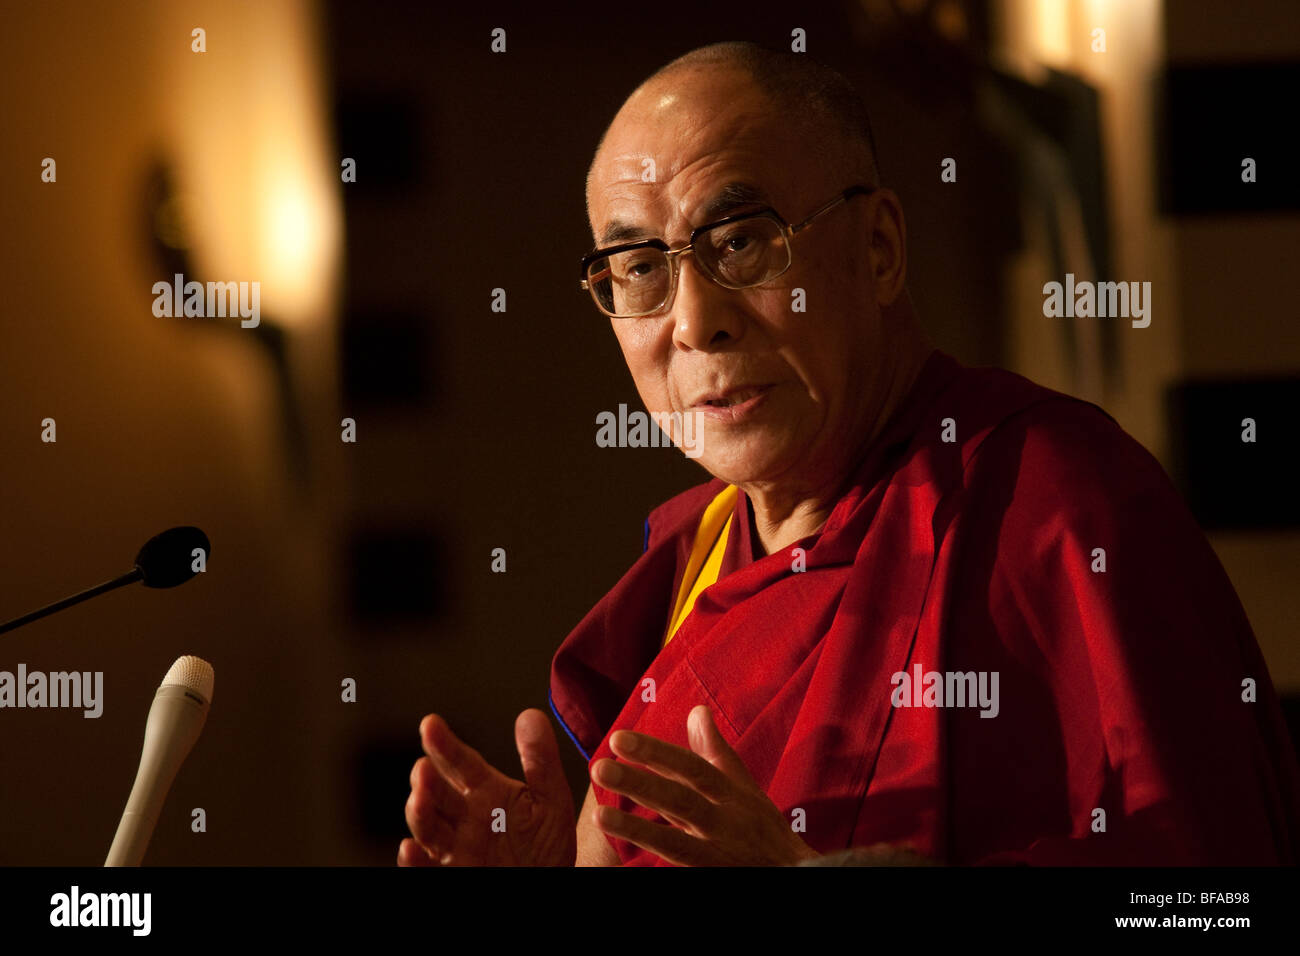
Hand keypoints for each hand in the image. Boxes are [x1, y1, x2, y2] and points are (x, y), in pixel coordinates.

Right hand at [399, 708, 576, 866]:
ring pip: (428, 828)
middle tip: (424, 769)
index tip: (430, 723)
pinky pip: (426, 868)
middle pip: (438, 793)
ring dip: (419, 814)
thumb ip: (541, 761)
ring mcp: (455, 847)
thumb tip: (531, 714)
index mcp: (486, 792)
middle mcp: (464, 817)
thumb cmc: (546, 846)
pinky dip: (414, 861)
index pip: (461, 763)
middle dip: (428, 780)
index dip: (445, 744)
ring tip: (420, 799)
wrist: (548, 885)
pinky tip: (409, 848)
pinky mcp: (451, 873)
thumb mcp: (551, 801)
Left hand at [591, 704, 818, 865]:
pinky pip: (681, 870)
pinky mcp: (711, 877)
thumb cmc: (761, 829)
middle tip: (601, 768)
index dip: (657, 753)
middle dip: (642, 784)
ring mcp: (716, 857)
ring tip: (599, 815)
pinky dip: (653, 860)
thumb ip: (715, 753)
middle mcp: (724, 825)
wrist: (793, 875)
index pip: (692, 769)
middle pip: (682, 801)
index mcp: (731, 795)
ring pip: (675, 843)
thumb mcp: (743, 788)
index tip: (619, 739)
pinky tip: (618, 864)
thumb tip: (697, 711)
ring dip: (638, 830)